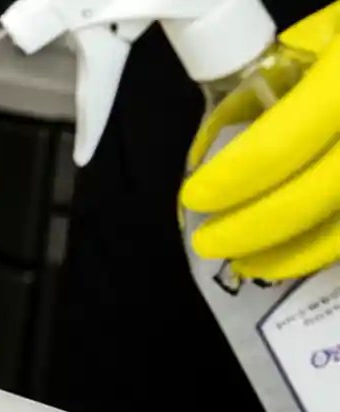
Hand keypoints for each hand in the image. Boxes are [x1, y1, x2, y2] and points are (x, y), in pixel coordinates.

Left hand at [181, 2, 339, 280]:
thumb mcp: (323, 36)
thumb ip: (273, 84)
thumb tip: (219, 141)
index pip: (282, 143)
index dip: (234, 179)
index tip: (195, 198)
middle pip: (317, 195)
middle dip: (254, 228)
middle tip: (208, 243)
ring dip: (293, 256)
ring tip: (247, 264)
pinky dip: (329, 247)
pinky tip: (297, 254)